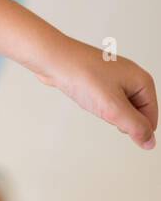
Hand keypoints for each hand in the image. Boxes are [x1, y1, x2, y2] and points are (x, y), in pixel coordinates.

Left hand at [36, 38, 156, 148]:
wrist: (50, 57)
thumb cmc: (80, 74)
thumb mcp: (113, 108)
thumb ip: (135, 127)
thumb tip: (149, 142)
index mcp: (142, 80)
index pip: (150, 119)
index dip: (133, 126)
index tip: (114, 118)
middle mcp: (130, 76)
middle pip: (134, 113)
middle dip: (117, 116)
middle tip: (102, 105)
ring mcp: (113, 76)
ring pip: (116, 107)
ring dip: (104, 110)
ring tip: (91, 96)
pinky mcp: (97, 78)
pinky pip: (102, 99)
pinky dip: (93, 101)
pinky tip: (83, 93)